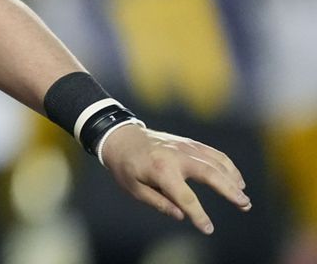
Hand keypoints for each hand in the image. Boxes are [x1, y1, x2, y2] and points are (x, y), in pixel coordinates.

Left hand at [100, 123, 250, 234]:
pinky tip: (235, 179)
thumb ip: (158, 203)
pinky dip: (227, 165)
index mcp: (161, 171)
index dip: (198, 215)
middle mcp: (177, 157)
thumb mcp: (134, 189)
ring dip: (233, 179)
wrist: (121, 137)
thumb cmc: (126, 166)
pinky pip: (213, 153)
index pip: (185, 198)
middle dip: (229, 191)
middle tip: (244, 205)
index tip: (208, 229)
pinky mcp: (188, 142)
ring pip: (216, 162)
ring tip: (243, 197)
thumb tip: (181, 216)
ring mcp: (185, 147)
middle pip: (210, 174)